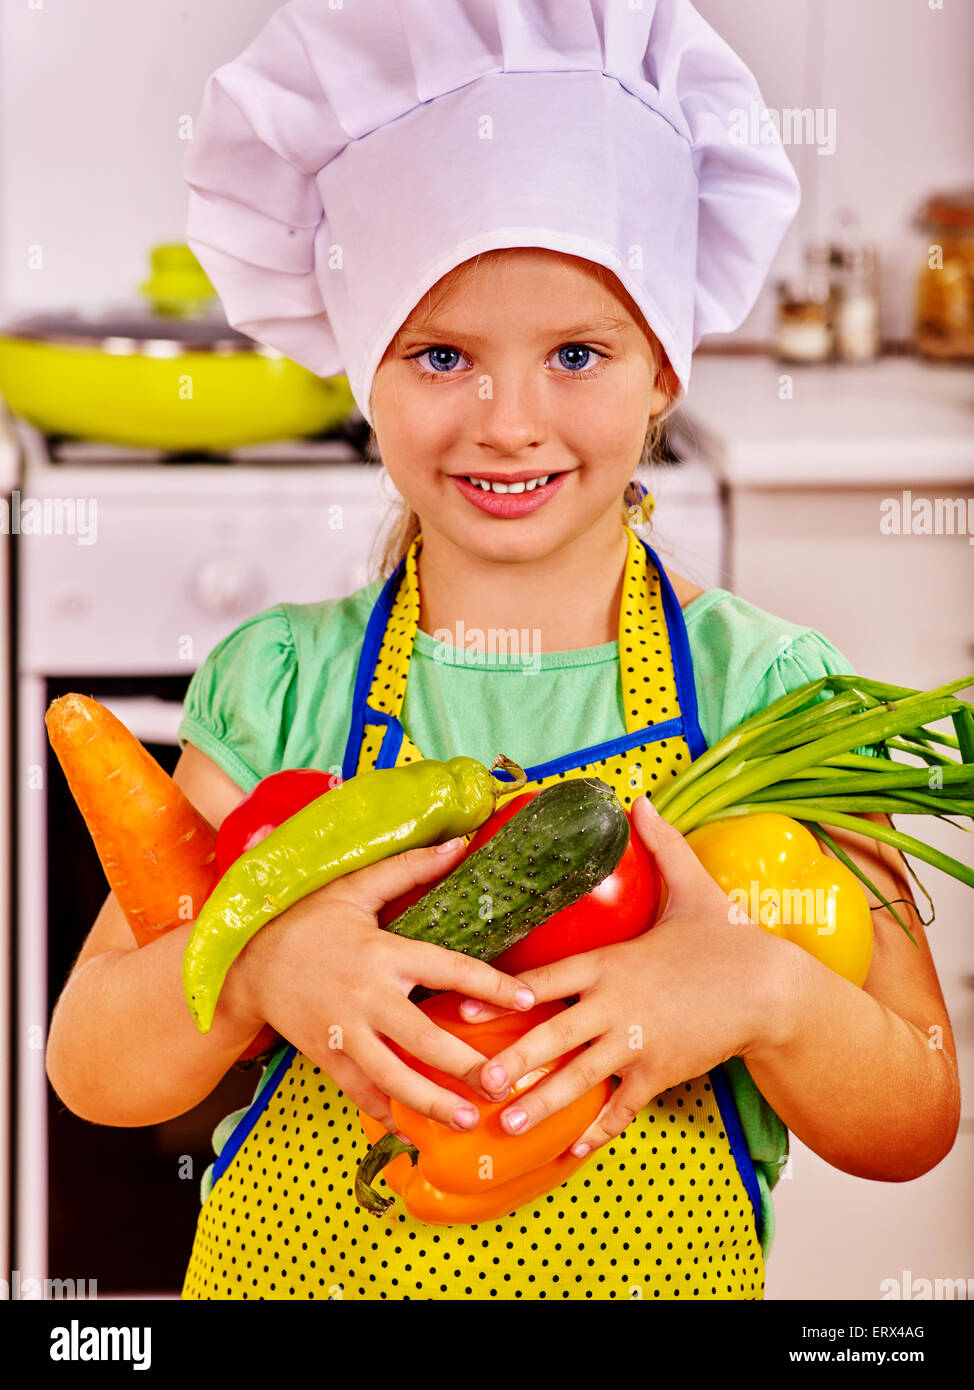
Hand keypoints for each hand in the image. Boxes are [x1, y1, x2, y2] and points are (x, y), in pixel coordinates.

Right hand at [221, 837, 535, 1138]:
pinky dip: (387, 1115)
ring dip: (432, 1103)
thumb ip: (408, 868)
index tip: (527, 999)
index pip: (449, 969)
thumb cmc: (305, 919)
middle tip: (502, 1086)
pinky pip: (360, 1093)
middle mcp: (367, 997)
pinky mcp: (326, 1057)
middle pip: (425, 1038)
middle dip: (465, 1067)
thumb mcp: (354, 887)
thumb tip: (459, 843)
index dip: (491, 985)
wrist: (245, 961)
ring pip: (393, 1077)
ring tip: (467, 1120)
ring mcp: (344, 1032)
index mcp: (383, 953)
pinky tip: (415, 1135)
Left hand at [454, 796, 794, 1154]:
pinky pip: (622, 1107)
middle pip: (555, 1035)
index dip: (503, 991)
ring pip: (581, 1078)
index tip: (464, 1003)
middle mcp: (619, 1006)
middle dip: (514, 1059)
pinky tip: (568, 1152)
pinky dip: (596, 1130)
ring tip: (505, 1122)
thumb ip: (660, 845)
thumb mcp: (692, 886)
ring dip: (541, 1102)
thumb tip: (639, 798)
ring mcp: (640, 1045)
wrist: (775, 989)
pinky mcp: (661, 1073)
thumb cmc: (728, 937)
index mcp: (614, 962)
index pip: (548, 978)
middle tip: (475, 1080)